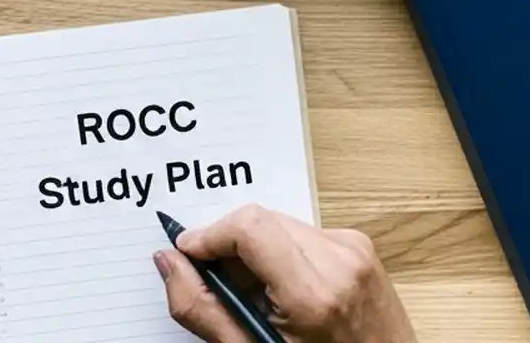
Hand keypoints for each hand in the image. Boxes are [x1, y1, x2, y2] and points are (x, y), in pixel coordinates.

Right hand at [155, 204, 416, 342]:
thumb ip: (202, 309)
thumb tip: (170, 262)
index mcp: (314, 293)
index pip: (248, 226)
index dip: (208, 235)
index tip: (188, 253)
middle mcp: (339, 260)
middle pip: (259, 220)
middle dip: (229, 246)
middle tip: (220, 286)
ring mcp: (354, 250)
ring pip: (279, 223)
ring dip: (256, 251)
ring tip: (260, 296)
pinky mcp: (359, 246)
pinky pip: (303, 233)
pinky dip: (283, 254)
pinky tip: (287, 290)